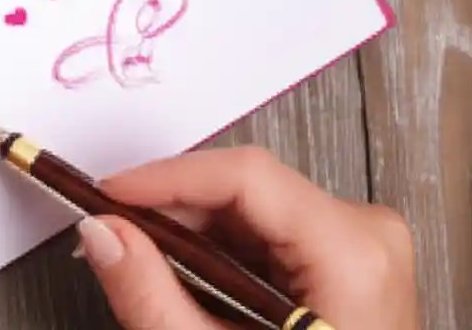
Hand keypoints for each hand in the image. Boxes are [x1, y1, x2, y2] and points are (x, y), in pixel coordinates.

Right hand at [78, 147, 418, 329]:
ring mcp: (362, 246)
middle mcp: (367, 236)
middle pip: (246, 189)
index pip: (244, 176)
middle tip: (112, 228)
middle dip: (170, 209)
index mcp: (352, 254)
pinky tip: (184, 274)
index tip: (110, 192)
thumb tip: (104, 235)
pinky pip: (268, 231)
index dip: (165, 178)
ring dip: (189, 230)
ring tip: (142, 257)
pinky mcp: (347, 260)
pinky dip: (218, 249)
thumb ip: (151, 295)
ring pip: (251, 208)